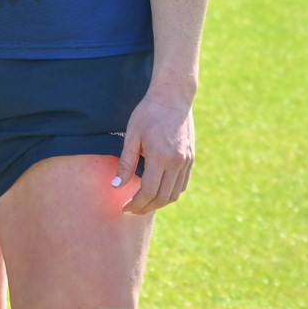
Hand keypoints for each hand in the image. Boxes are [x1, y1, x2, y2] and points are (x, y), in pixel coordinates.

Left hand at [112, 90, 194, 214]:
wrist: (173, 97)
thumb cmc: (148, 114)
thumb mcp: (132, 136)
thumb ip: (126, 163)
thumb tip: (116, 186)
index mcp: (161, 157)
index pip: (148, 192)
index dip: (136, 204)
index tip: (124, 208)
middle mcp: (177, 162)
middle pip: (162, 197)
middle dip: (146, 208)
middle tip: (131, 210)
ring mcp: (187, 161)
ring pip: (174, 194)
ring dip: (159, 203)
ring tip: (143, 203)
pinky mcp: (191, 159)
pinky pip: (182, 184)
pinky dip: (170, 193)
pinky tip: (157, 191)